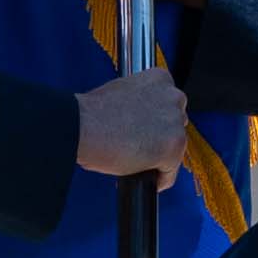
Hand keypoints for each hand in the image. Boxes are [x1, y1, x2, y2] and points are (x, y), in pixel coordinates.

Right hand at [75, 68, 189, 178]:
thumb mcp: (122, 92)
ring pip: (175, 147)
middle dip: (161, 134)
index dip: (156, 118)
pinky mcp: (173, 148)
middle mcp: (173, 97)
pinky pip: (170, 172)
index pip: (169, 102)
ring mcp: (175, 123)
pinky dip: (159, 179)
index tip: (146, 127)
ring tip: (139, 162)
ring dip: (160, 156)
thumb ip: (140, 102)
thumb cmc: (92, 112)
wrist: (82, 126)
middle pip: (175, 123)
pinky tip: (146, 178)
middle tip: (140, 144)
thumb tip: (142, 120)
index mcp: (160, 79)